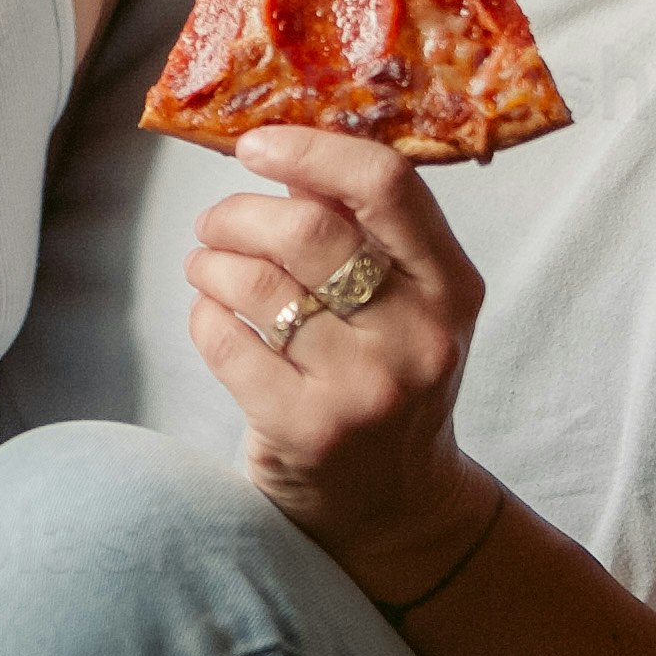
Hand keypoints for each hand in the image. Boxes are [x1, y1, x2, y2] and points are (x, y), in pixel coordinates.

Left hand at [185, 126, 503, 619]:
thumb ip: (364, 231)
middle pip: (306, 231)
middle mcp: (418, 336)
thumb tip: (282, 149)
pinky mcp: (307, 431)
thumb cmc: (387, 380)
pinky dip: (203, 316)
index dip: (309, 151)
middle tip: (214, 225)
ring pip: (255, 283)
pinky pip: (224, 341)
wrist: (397, 509)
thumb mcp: (408, 306)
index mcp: (452, 286)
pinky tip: (213, 319)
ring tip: (206, 269)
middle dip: (237, 214)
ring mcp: (364, 389)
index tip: (255, 145)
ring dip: (210, 262)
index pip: (387, 184)